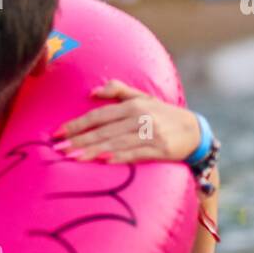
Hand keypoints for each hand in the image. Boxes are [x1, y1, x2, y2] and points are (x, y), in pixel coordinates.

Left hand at [54, 79, 200, 162]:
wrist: (196, 131)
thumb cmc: (164, 115)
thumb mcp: (143, 98)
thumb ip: (118, 91)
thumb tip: (92, 91)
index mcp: (133, 105)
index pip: (98, 115)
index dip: (77, 124)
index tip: (57, 133)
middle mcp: (140, 118)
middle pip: (103, 130)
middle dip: (79, 140)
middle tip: (58, 149)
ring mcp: (151, 134)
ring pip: (116, 143)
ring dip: (93, 151)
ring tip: (73, 158)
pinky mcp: (161, 149)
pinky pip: (137, 154)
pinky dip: (120, 157)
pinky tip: (104, 161)